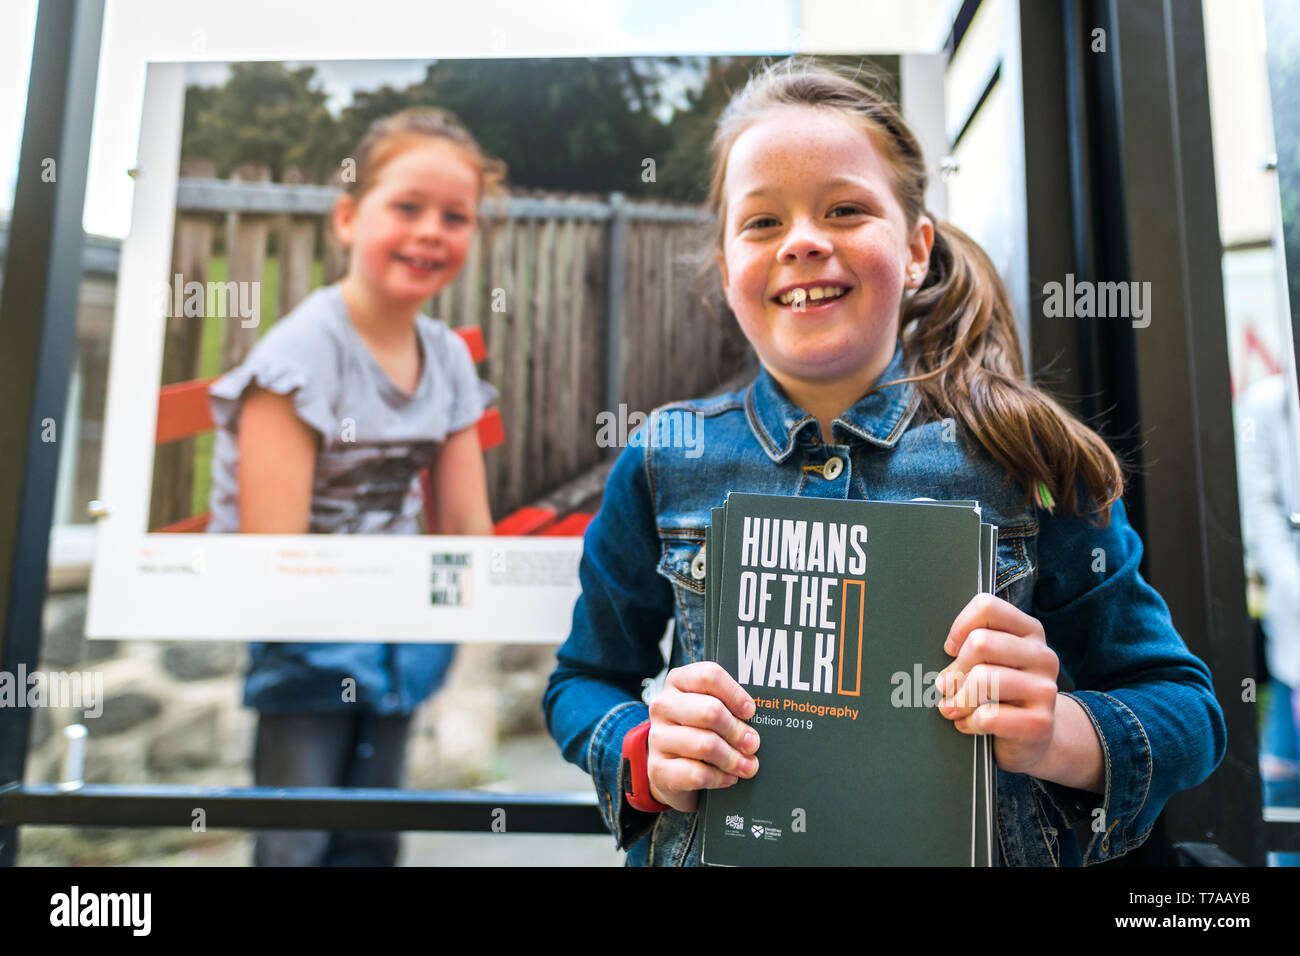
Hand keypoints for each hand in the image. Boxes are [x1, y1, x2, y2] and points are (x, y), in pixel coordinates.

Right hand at [645, 662, 760, 812]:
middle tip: (752, 743)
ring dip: (733, 758)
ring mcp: (657, 737)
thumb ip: (729, 708)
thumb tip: (755, 727)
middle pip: (710, 711)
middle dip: (738, 731)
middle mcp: (663, 706)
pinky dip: (719, 778)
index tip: (750, 711)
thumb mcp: (709, 711)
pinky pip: (697, 774)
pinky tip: (728, 777)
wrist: (670, 769)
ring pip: (705, 744)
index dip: (735, 694)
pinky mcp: (658, 768)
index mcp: (678, 682)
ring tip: (747, 765)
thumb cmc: (698, 732)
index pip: (709, 676)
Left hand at [936, 593, 1060, 774]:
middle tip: (947, 687)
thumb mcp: (989, 664)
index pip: (986, 607)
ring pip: (982, 679)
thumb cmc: (1002, 694)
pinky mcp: (1040, 722)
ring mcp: (1045, 689)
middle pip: (980, 642)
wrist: (1034, 738)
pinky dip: (969, 723)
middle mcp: (1042, 655)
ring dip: (958, 700)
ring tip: (953, 708)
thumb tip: (944, 679)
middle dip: (955, 669)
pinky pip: (988, 716)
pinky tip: (971, 724)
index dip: (959, 627)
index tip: (951, 649)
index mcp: (1029, 631)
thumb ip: (969, 653)